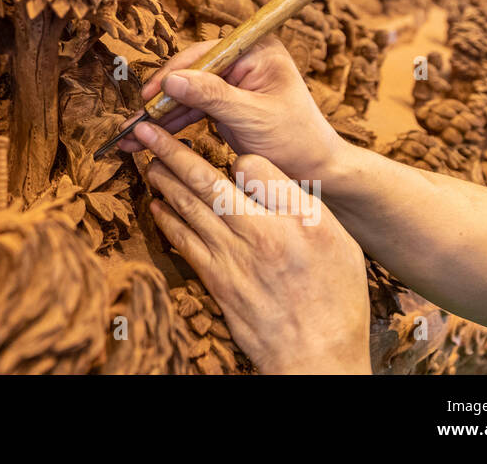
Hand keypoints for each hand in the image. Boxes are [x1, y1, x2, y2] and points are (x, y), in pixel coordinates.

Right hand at [117, 35, 344, 182]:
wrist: (317, 172)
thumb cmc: (297, 140)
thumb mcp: (253, 116)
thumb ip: (212, 96)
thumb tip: (171, 80)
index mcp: (255, 50)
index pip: (202, 55)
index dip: (172, 76)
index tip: (149, 98)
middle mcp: (240, 60)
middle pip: (188, 74)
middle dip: (159, 101)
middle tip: (132, 122)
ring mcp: (231, 82)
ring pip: (184, 95)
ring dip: (158, 117)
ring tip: (130, 136)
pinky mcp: (224, 104)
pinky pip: (190, 111)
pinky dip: (170, 126)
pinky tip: (146, 139)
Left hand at [135, 121, 370, 373]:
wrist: (318, 354)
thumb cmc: (335, 297)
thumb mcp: (337, 239)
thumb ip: (295, 200)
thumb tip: (255, 170)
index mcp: (293, 219)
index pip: (254, 165)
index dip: (237, 153)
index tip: (227, 149)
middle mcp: (258, 235)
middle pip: (206, 182)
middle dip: (173, 153)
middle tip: (149, 131)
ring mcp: (231, 259)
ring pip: (188, 208)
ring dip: (164, 181)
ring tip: (149, 160)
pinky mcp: (216, 282)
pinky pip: (184, 243)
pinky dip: (167, 220)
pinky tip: (156, 206)